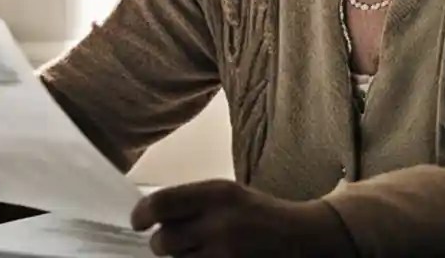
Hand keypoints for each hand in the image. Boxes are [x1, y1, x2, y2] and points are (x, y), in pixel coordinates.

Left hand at [130, 180, 356, 257]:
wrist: (305, 239)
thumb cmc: (261, 217)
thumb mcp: (230, 197)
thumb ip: (193, 203)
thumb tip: (150, 215)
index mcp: (218, 193)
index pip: (161, 204)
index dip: (142, 215)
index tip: (138, 223)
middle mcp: (220, 223)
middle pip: (162, 241)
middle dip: (164, 245)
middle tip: (177, 243)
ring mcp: (225, 254)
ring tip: (203, 252)